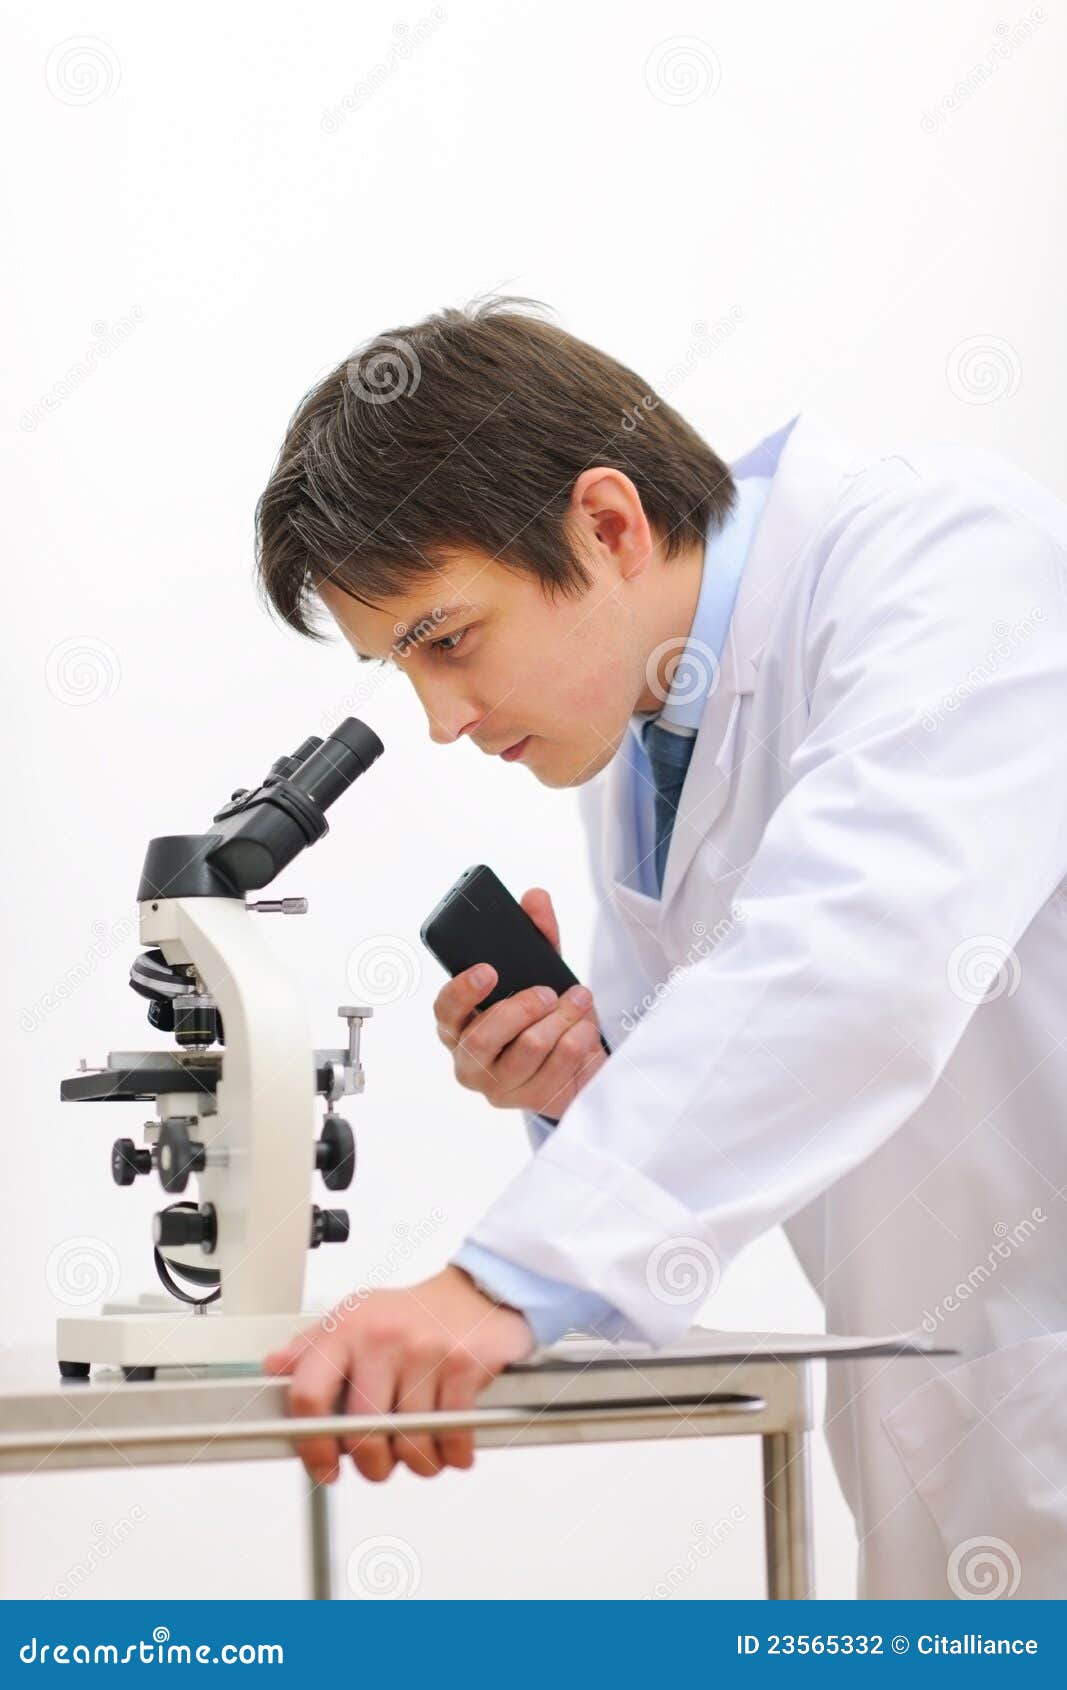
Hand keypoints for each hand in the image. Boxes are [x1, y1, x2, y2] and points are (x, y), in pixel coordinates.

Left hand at [263, 1266, 533, 1482]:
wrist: (474, 1291)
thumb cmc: (410, 1314)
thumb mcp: (354, 1318)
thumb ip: (312, 1347)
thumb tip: (273, 1368)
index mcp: (346, 1330)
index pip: (308, 1395)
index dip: (312, 1446)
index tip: (326, 1466)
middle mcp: (382, 1338)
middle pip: (363, 1433)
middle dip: (374, 1466)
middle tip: (381, 1464)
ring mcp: (424, 1352)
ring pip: (410, 1443)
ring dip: (418, 1463)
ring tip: (421, 1453)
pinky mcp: (464, 1364)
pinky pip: (453, 1435)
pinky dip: (454, 1454)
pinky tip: (452, 1447)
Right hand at [434, 887, 607, 1120]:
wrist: (573, 1063)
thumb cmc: (542, 1016)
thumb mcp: (539, 972)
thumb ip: (537, 934)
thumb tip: (535, 897)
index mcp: (458, 1025)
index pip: (445, 1011)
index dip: (463, 991)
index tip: (489, 970)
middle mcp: (469, 1061)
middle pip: (487, 1035)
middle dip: (524, 1007)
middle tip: (549, 992)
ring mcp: (498, 1087)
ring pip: (529, 1048)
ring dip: (562, 1019)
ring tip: (579, 1002)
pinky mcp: (530, 1102)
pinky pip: (559, 1068)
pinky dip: (579, 1040)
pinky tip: (584, 1030)